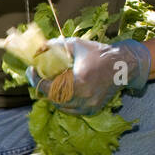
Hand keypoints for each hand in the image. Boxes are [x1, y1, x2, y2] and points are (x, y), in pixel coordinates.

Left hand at [27, 37, 151, 114]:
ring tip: (50, 83)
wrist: (123, 65)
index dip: (36, 80)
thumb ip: (54, 46)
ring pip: (62, 107)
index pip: (49, 88)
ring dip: (53, 96)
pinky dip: (64, 102)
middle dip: (43, 88)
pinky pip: (72, 110)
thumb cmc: (99, 53)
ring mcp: (89, 105)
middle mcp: (85, 97)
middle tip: (39, 77)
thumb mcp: (76, 44)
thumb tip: (37, 50)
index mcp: (80, 81)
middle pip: (53, 99)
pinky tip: (62, 91)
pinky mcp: (92, 110)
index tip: (32, 70)